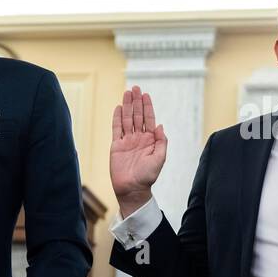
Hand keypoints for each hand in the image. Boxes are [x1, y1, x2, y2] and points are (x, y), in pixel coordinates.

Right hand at [110, 85, 166, 216]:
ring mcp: (127, 141)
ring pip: (126, 119)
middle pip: (137, 115)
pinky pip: (116, 129)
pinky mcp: (116, 145)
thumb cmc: (148, 176)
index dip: (147, 106)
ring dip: (126, 105)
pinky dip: (117, 118)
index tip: (146, 94)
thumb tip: (160, 125)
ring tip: (127, 92)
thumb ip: (161, 141)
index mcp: (150, 140)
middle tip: (135, 88)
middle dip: (136, 101)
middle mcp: (138, 138)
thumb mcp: (160, 158)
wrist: (132, 188)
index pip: (149, 119)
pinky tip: (118, 107)